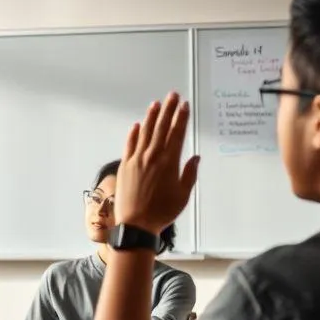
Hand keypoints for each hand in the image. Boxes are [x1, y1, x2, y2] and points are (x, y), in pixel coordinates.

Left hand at [114, 92, 200, 234]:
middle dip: (168, 110)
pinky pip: (129, 145)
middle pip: (161, 128)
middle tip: (173, 95)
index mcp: (169, 162)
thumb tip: (195, 157)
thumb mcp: (183, 194)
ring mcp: (136, 160)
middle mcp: (152, 157)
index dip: (181, 118)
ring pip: (145, 133)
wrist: (136, 224)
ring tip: (156, 104)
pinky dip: (134, 134)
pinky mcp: (125, 166)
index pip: (177, 134)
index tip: (185, 106)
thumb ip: (189, 174)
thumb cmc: (162, 212)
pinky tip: (137, 125)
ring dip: (151, 117)